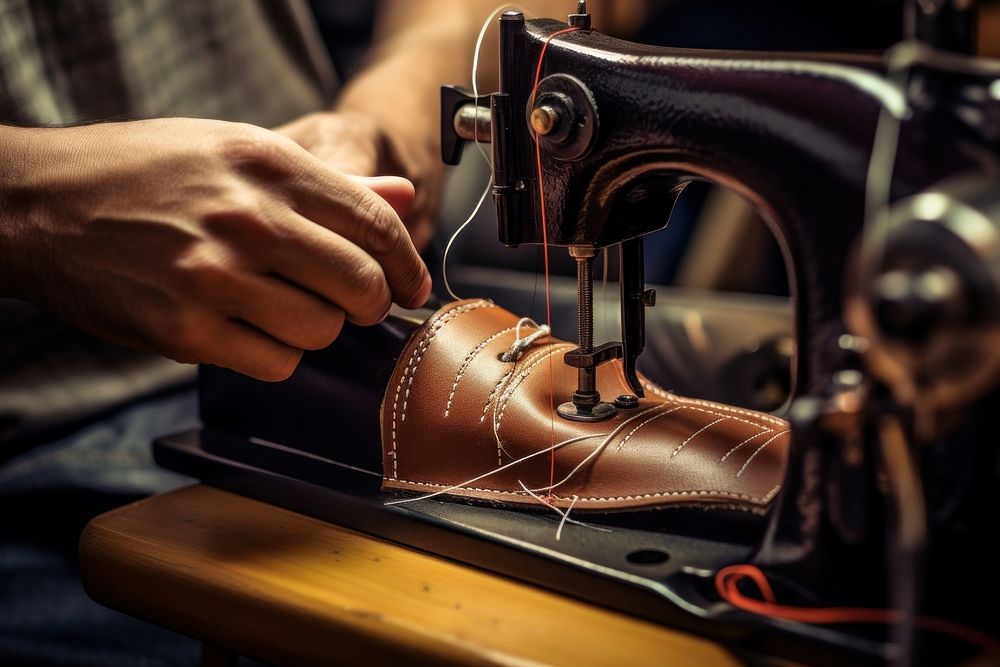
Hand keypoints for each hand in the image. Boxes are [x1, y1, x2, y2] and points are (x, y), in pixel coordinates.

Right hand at [0, 119, 431, 380]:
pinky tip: (252, 331)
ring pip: (322, 332)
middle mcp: (248, 218)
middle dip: (372, 303)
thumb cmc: (143, 172)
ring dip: (318, 331)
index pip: (376, 223)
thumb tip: (405, 196)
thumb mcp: (235, 150)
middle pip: (361, 285)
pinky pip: (275, 364)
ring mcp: (215, 277)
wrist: (39, 206)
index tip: (412, 284)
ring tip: (287, 310)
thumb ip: (328, 180)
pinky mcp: (186, 330)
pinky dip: (277, 355)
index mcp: (268, 164)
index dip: (407, 263)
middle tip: (355, 304)